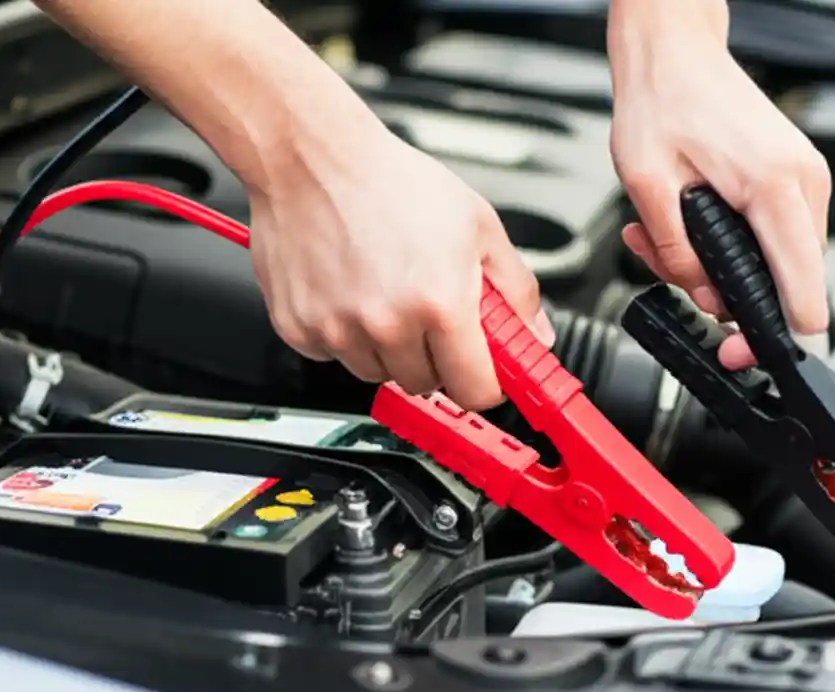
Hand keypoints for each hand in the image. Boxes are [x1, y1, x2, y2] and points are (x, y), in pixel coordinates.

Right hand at [247, 117, 553, 409]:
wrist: (312, 159)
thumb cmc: (391, 182)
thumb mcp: (477, 225)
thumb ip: (515, 288)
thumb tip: (534, 333)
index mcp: (440, 303)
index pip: (475, 390)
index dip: (486, 384)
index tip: (483, 372)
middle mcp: (388, 325)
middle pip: (425, 384)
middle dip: (435, 358)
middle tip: (429, 313)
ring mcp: (339, 331)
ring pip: (377, 373)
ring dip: (388, 348)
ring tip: (384, 293)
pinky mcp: (299, 329)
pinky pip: (333, 356)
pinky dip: (345, 335)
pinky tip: (349, 291)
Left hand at [608, 0, 831, 368]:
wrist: (674, 51)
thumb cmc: (661, 102)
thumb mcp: (646, 186)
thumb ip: (676, 252)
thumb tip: (703, 296)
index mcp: (775, 187)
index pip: (803, 287)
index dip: (773, 334)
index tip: (741, 352)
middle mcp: (804, 183)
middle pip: (789, 281)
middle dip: (729, 295)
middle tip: (674, 272)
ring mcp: (805, 179)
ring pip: (778, 261)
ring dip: (721, 267)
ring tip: (666, 238)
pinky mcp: (794, 177)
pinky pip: (773, 234)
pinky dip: (729, 242)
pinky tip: (688, 222)